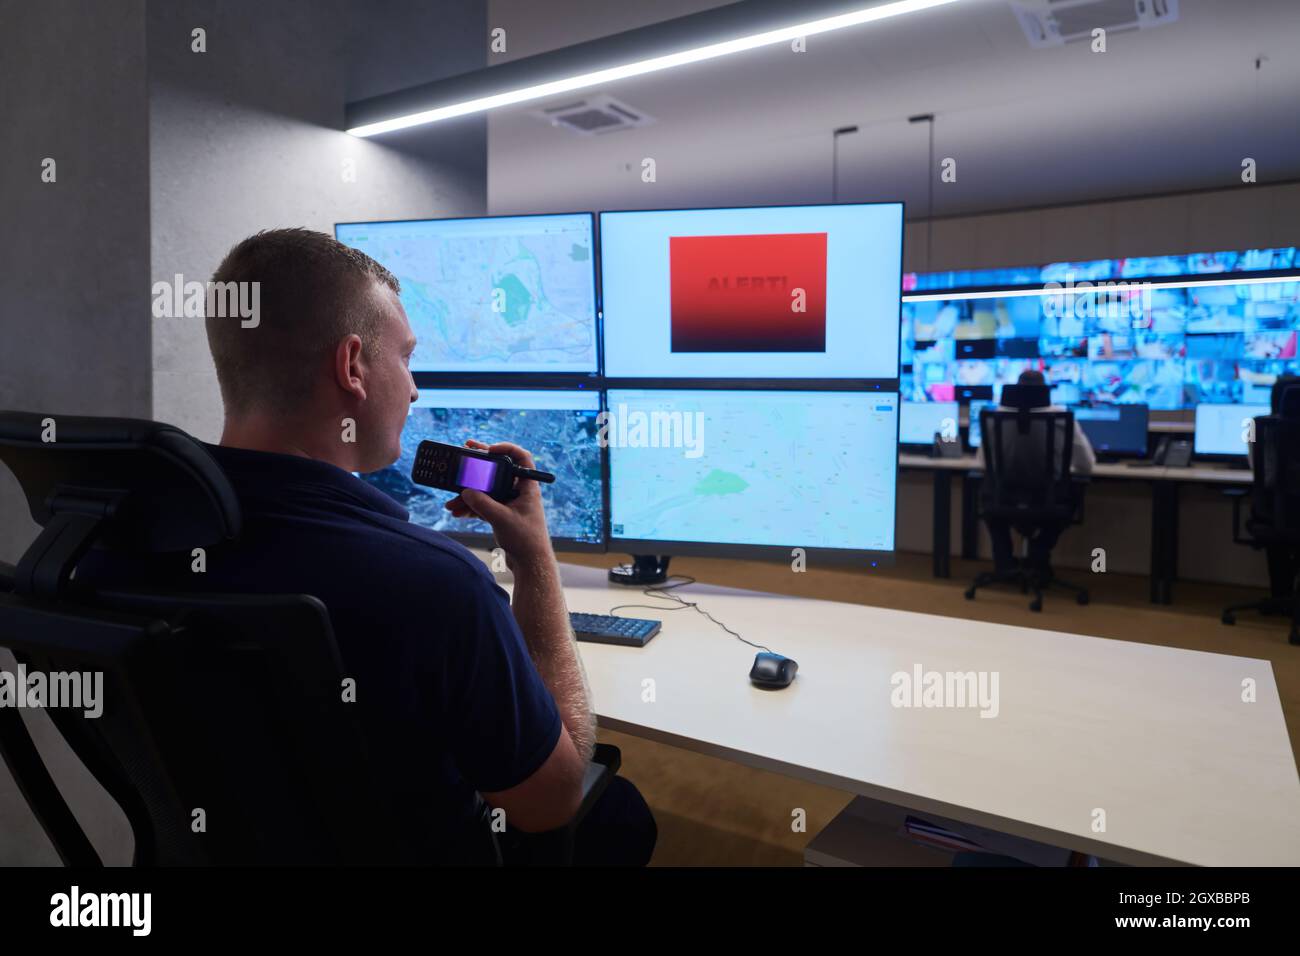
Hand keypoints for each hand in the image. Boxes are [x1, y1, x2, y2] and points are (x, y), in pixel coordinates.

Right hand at [444, 439, 553, 570]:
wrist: (530, 564)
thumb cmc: (526, 540)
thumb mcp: (501, 519)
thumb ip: (483, 504)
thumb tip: (465, 491)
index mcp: (526, 487)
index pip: (522, 458)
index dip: (507, 448)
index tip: (489, 449)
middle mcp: (518, 492)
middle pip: (498, 471)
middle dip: (478, 467)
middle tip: (464, 454)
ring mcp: (509, 503)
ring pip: (487, 491)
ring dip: (469, 495)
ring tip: (451, 502)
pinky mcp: (502, 514)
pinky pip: (484, 505)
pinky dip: (471, 507)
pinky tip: (457, 512)